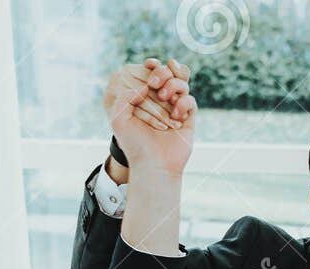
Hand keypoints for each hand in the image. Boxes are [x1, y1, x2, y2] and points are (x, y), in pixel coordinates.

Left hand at [105, 57, 196, 176]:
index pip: (151, 74)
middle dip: (163, 73)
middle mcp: (161, 102)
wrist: (153, 164)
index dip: (152, 66)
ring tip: (164, 97)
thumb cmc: (134, 144)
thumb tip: (144, 87)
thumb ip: (124, 96)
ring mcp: (175, 109)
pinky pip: (190, 100)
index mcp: (145, 99)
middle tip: (154, 84)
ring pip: (181, 84)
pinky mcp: (188, 118)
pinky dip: (183, 102)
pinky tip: (176, 115)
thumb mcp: (119, 118)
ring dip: (173, 85)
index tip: (149, 64)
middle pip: (169, 74)